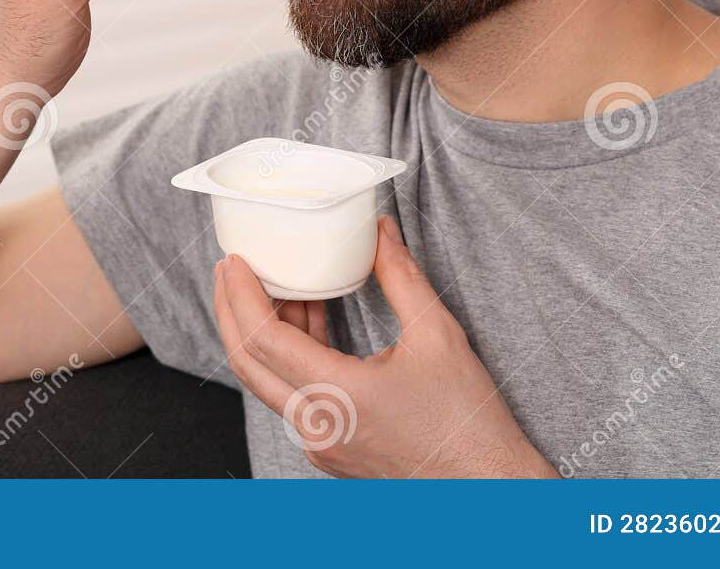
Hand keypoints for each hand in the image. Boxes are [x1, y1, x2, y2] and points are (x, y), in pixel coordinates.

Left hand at [212, 216, 557, 478]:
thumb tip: (380, 232)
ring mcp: (320, 444)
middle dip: (232, 310)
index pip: (262, 341)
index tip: (234, 261)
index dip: (240, 295)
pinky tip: (310, 321)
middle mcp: (317, 427)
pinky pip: (293, 396)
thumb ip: (401, 277)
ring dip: (264, 332)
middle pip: (249, 363)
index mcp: (337, 397)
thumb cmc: (467, 421)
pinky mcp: (330, 449)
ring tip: (276, 284)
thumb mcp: (438, 336)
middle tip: (231, 267)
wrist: (488, 488)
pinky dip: (290, 355)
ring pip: (269, 381)